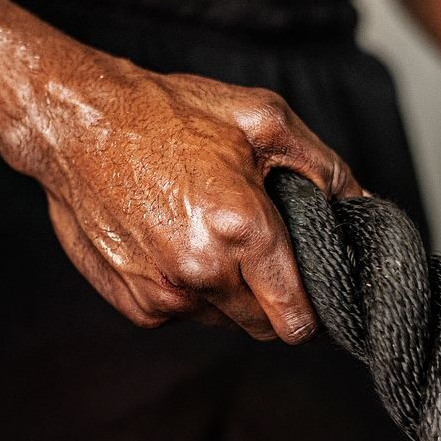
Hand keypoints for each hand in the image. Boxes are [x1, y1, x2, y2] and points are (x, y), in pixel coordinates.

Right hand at [38, 53, 361, 342]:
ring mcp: (163, 294)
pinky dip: (188, 290)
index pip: (299, 317)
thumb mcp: (258, 118)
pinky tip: (174, 241)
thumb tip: (364, 204)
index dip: (315, 310)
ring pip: (222, 321)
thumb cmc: (164, 114)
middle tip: (262, 252)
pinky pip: (182, 314)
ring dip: (227, 292)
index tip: (314, 292)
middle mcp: (203, 272)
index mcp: (241, 229)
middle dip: (273, 299)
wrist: (77, 126)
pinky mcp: (134, 303)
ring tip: (208, 234)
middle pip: (265, 327)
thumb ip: (323, 166)